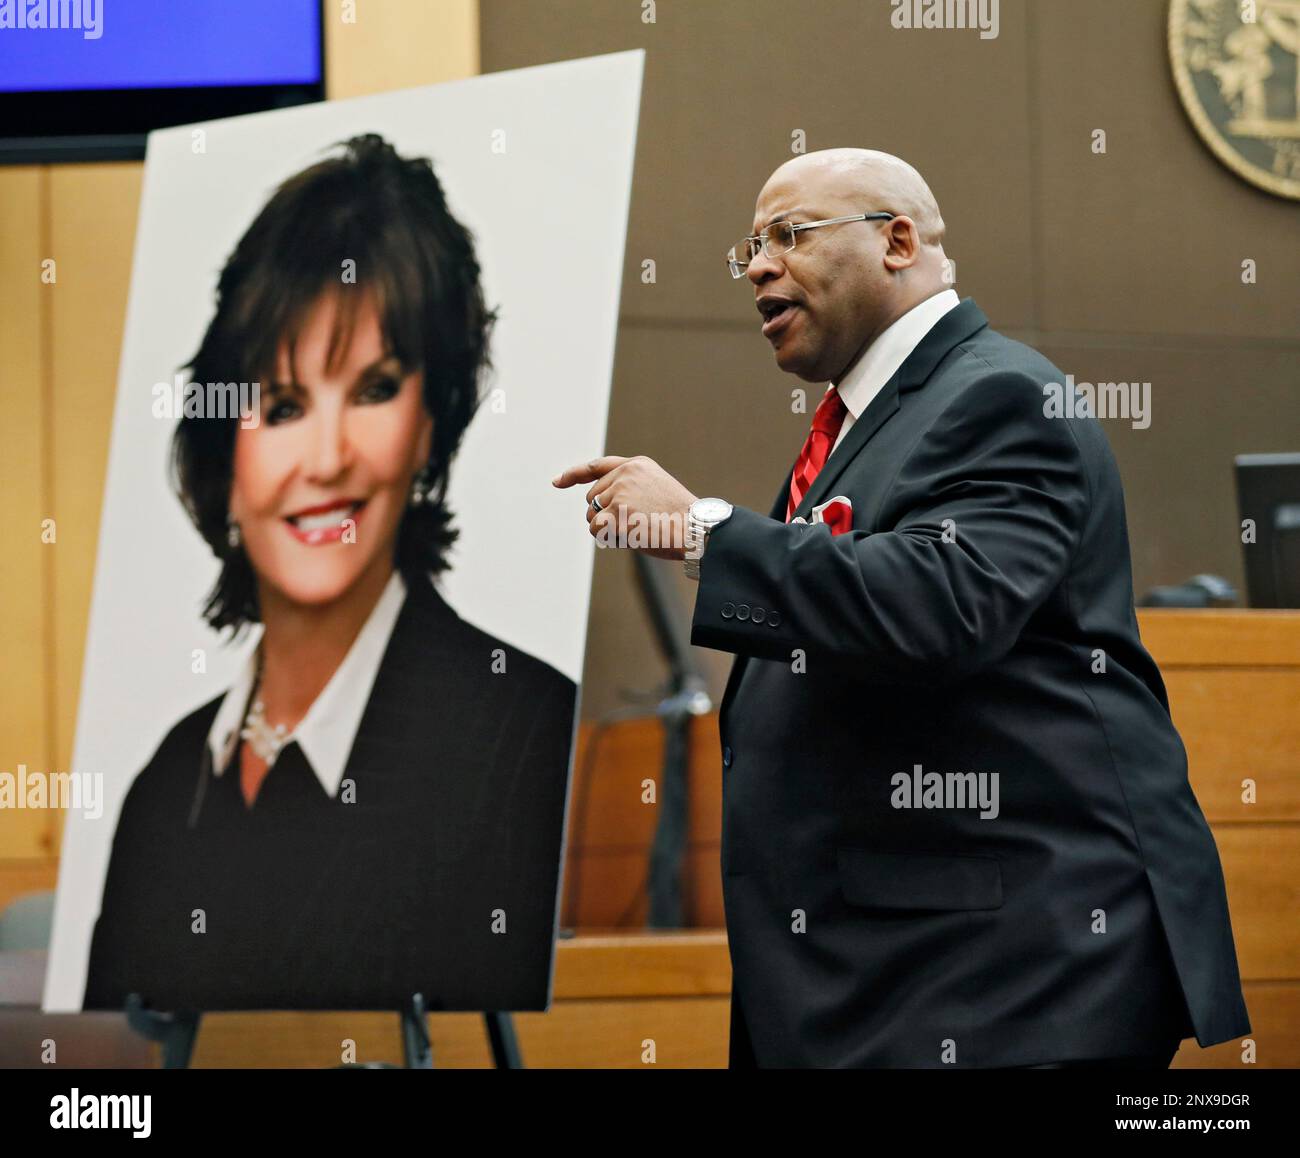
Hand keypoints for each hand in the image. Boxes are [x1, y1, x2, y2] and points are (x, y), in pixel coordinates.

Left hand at [552, 455, 697, 559]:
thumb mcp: (657, 489)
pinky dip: (609, 539)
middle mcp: (625, 474)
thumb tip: (596, 507)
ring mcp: (619, 493)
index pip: (597, 466)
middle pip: (592, 499)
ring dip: (608, 529)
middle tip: (637, 523)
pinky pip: (597, 531)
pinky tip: (633, 536)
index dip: (574, 475)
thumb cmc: (680, 517)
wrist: (696, 529)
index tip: (557, 482)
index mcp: (636, 465)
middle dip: (605, 516)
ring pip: (593, 517)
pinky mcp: (616, 514)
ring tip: (639, 529)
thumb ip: (629, 488)